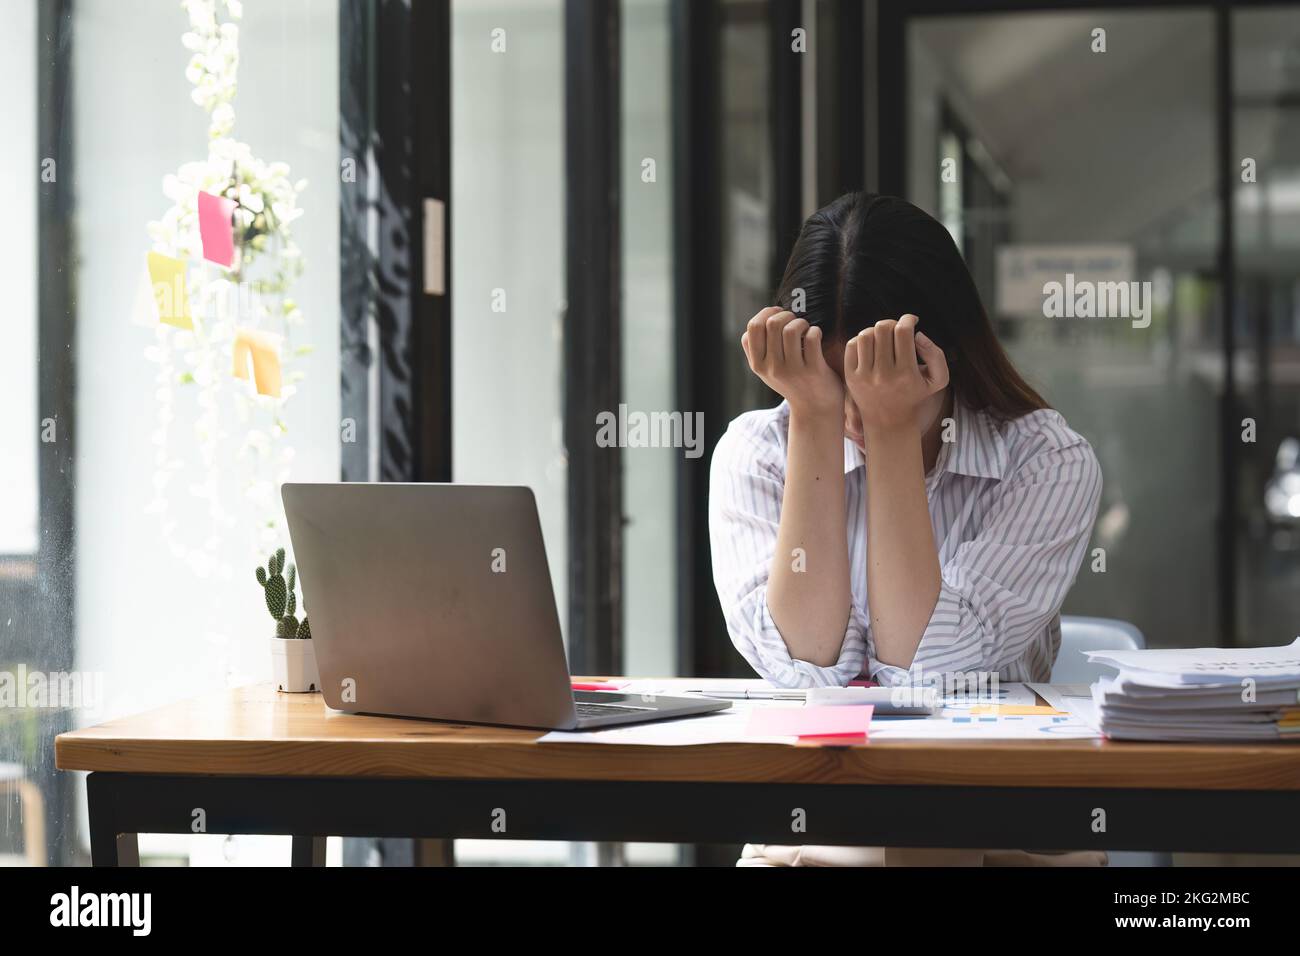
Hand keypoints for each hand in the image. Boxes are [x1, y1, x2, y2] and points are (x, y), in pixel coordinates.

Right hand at [741, 307, 842, 415]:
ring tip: (805, 328)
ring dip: (801, 322)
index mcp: (757, 365)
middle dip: (786, 315)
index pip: (752, 328)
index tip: (777, 315)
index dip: (766, 314)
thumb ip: (760, 348)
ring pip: (791, 329)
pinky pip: (811, 338)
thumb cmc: (792, 382)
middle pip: (772, 324)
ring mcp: (792, 371)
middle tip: (795, 321)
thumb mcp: (768, 370)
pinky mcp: (813, 371)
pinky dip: (815, 331)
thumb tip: (765, 315)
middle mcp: (772, 368)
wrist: (814, 409)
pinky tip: (816, 336)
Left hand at [844, 314, 949, 433]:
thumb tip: (918, 334)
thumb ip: (936, 354)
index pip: (903, 332)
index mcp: (906, 373)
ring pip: (866, 334)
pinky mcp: (851, 377)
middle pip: (883, 328)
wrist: (888, 421)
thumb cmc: (915, 395)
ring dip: (876, 330)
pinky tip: (871, 346)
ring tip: (883, 337)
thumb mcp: (937, 379)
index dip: (908, 319)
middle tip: (897, 329)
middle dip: (892, 323)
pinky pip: (852, 345)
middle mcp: (884, 375)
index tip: (911, 320)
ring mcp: (864, 376)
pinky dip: (862, 340)